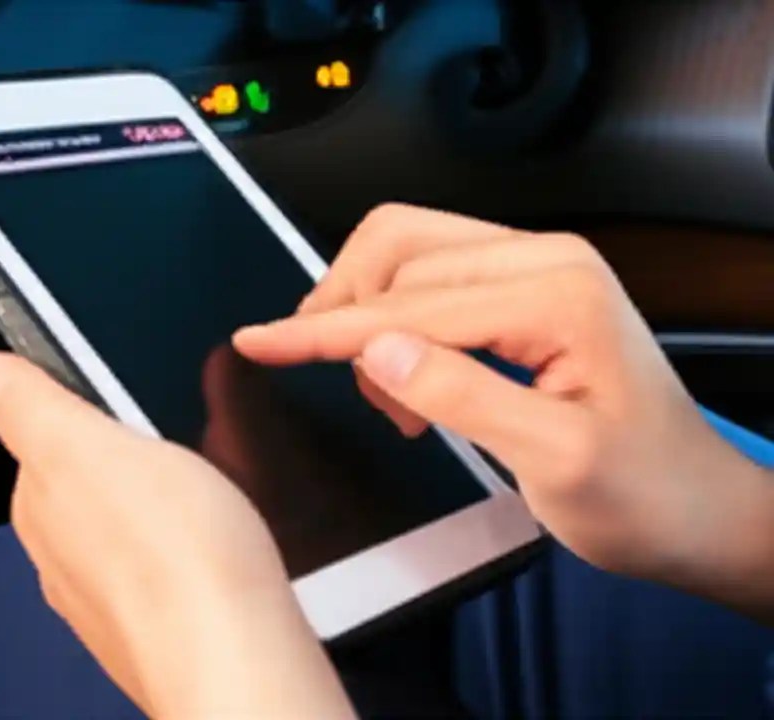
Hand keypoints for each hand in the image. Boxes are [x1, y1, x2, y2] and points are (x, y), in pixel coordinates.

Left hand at [0, 352, 355, 718]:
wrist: (234, 653)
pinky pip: (160, 569)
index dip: (80, 411)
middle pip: (82, 486)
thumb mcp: (85, 444)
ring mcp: (108, 597)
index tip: (119, 398)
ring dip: (153, 507)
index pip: (39, 439)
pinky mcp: (156, 623)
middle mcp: (61, 558)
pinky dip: (180, 550)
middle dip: (119, 460)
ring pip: (122, 530)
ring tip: (200, 491)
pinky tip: (212, 545)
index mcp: (39, 506)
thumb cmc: (171, 553)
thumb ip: (27, 405)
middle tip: (169, 441)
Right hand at [234, 203, 773, 618]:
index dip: (326, 330)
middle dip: (350, 318)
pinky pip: (430, 278)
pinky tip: (410, 377)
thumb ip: (461, 395)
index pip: (409, 303)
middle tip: (353, 394)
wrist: (694, 510)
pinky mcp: (524, 289)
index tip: (260, 342)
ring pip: (407, 255)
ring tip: (389, 394)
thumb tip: (377, 349)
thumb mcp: (553, 461)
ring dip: (370, 314)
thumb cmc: (643, 495)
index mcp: (557, 294)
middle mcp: (546, 260)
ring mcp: (536, 268)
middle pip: (399, 252)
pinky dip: (396, 320)